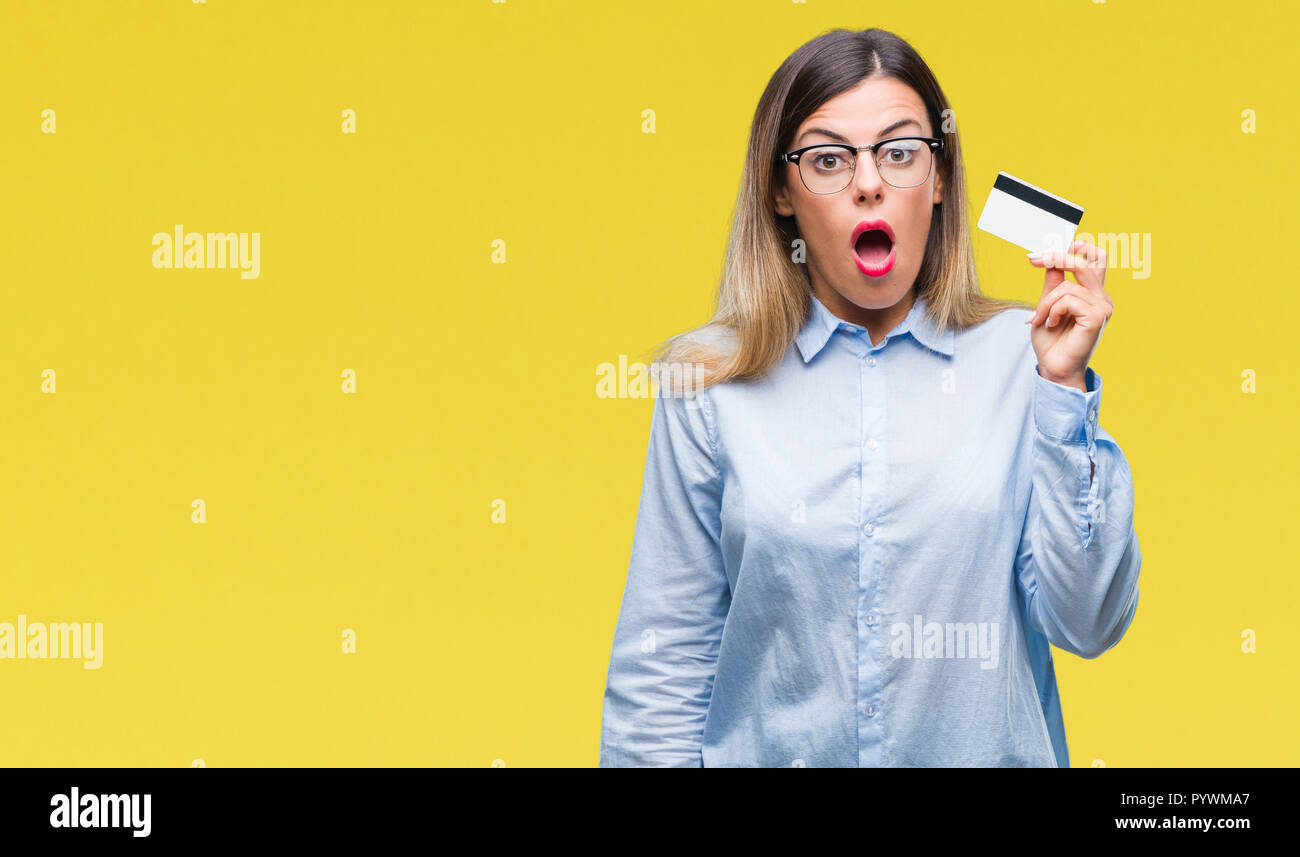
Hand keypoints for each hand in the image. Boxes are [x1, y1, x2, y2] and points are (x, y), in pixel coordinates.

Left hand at [1025, 239, 1113, 387]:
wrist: (1054, 368)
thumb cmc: (1051, 341)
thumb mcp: (1047, 305)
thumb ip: (1053, 283)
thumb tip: (1050, 259)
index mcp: (1093, 293)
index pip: (1095, 258)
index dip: (1077, 247)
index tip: (1048, 250)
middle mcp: (1101, 298)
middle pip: (1084, 262)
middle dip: (1056, 257)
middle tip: (1034, 259)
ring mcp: (1102, 307)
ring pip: (1068, 285)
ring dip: (1045, 301)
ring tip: (1040, 318)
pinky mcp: (1097, 317)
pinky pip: (1068, 300)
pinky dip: (1052, 310)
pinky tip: (1051, 324)